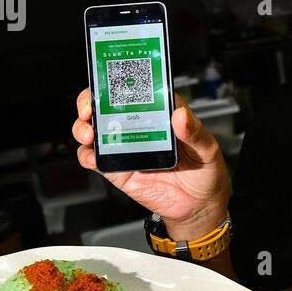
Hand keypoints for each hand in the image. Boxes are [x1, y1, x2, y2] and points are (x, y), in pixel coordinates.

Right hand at [72, 88, 229, 239]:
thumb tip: (181, 115)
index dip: (118, 83)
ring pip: (95, 130)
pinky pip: (95, 159)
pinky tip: (92, 156)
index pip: (136, 90)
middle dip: (90, 102)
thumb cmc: (205, 172)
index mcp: (161, 114)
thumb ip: (195, 133)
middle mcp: (139, 125)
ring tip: (89, 133)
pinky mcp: (119, 169)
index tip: (110, 85)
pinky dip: (87, 155)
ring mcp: (126, 147)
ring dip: (83, 127)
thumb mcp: (207, 149)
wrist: (198, 206)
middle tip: (89, 108)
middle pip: (107, 106)